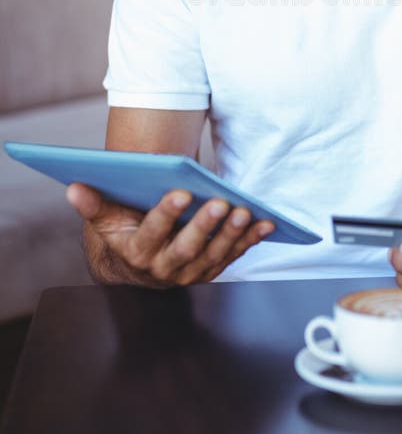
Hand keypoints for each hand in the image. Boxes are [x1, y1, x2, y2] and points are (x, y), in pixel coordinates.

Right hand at [67, 183, 273, 286]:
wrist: (137, 265)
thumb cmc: (124, 230)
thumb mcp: (105, 220)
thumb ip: (93, 204)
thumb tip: (75, 187)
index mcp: (138, 253)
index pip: (152, 233)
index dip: (166, 214)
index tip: (180, 192)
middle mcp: (165, 268)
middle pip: (187, 248)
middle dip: (205, 226)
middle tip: (220, 202)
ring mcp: (191, 272)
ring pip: (214, 255)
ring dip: (232, 235)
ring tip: (244, 211)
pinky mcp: (210, 270)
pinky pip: (233, 256)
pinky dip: (250, 241)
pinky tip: (266, 223)